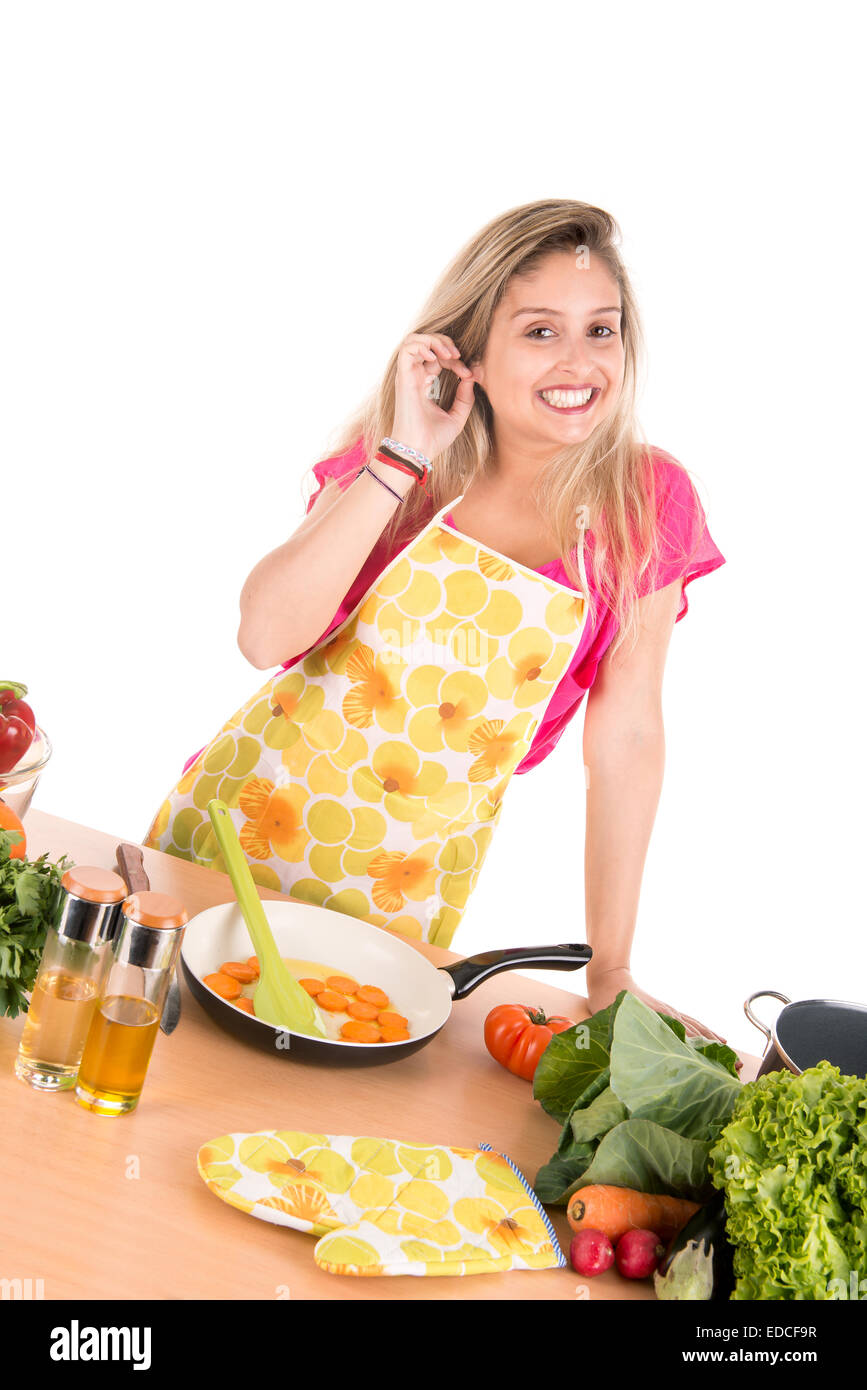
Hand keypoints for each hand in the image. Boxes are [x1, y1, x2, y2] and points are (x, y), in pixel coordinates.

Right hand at [389, 332, 476, 462]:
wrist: (418, 451)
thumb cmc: (433, 439)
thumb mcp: (457, 415)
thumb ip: (465, 396)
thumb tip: (473, 375)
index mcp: (424, 384)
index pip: (439, 359)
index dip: (457, 361)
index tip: (469, 374)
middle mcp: (414, 377)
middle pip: (427, 345)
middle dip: (446, 344)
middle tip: (459, 357)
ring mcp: (408, 376)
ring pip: (415, 340)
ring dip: (434, 340)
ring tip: (449, 353)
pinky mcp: (403, 377)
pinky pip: (407, 348)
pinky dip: (423, 345)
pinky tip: (436, 357)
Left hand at [586, 966, 741, 1068]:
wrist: (610, 978)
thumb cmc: (608, 1002)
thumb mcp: (614, 1023)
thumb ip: (623, 1041)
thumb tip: (628, 1062)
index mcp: (659, 1021)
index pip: (687, 1040)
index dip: (704, 1055)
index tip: (718, 1069)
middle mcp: (670, 1016)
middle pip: (700, 1036)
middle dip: (718, 1054)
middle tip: (735, 1069)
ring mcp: (672, 1013)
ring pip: (699, 1029)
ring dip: (717, 1044)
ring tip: (732, 1058)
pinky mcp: (669, 1012)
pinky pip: (693, 1022)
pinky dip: (707, 1031)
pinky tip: (716, 1039)